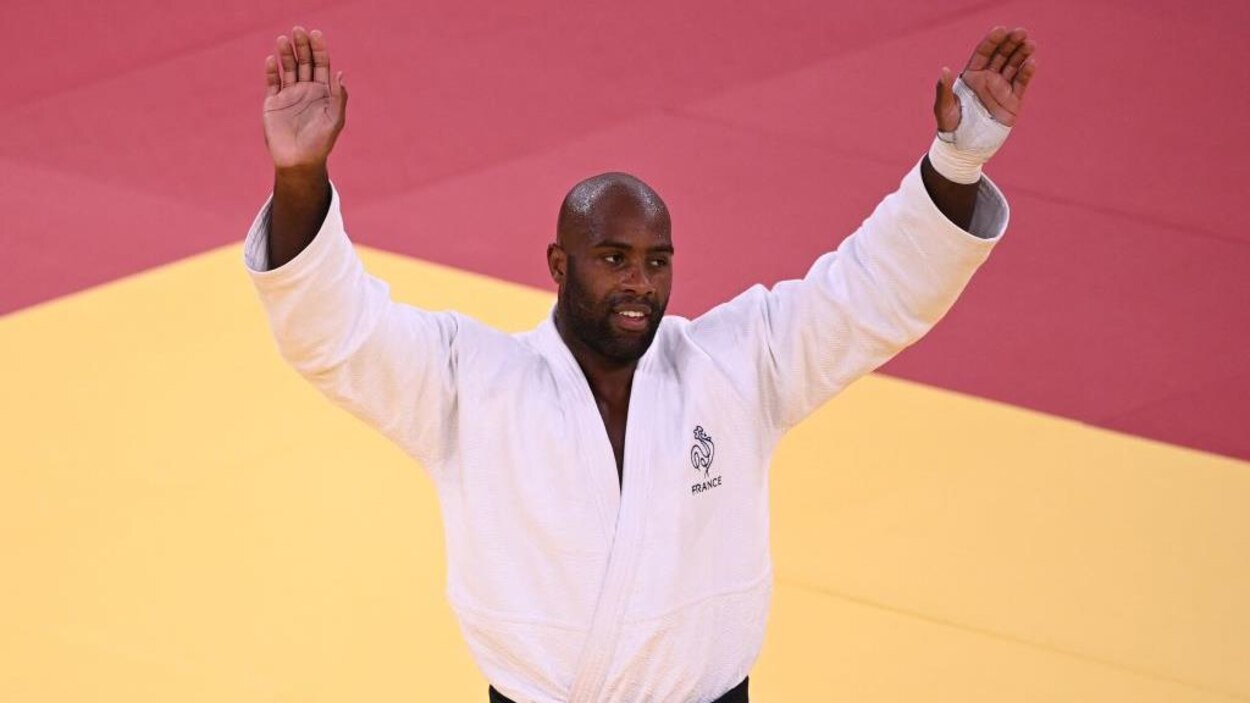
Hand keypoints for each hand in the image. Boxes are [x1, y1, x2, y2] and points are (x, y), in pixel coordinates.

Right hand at [263, 27, 347, 170]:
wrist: (299, 162)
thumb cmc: (321, 144)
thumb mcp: (335, 121)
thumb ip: (339, 98)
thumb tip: (340, 73)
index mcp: (323, 93)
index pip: (321, 65)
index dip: (320, 49)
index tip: (316, 34)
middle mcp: (306, 90)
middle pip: (304, 62)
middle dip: (302, 46)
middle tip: (298, 30)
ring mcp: (289, 95)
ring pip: (287, 68)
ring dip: (286, 53)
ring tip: (283, 39)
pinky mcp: (273, 103)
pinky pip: (272, 83)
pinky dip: (271, 71)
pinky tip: (272, 60)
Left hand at [935, 26, 1036, 130]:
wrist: (964, 149)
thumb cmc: (950, 128)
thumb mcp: (944, 109)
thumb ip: (944, 90)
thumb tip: (944, 69)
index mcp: (971, 76)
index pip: (983, 53)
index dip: (992, 41)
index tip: (1000, 30)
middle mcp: (987, 79)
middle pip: (1001, 55)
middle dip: (1011, 42)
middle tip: (1021, 32)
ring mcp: (1001, 89)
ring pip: (1014, 65)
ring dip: (1022, 53)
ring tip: (1030, 43)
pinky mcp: (1012, 101)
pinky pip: (1021, 83)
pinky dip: (1027, 72)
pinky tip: (1031, 62)